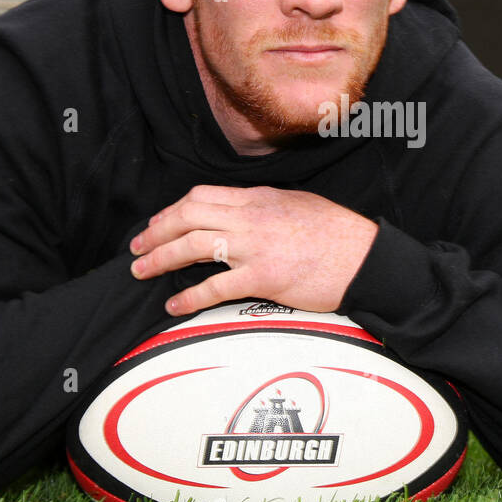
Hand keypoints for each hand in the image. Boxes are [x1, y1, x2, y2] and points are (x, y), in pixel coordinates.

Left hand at [129, 185, 378, 316]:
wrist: (364, 258)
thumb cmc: (337, 234)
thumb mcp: (296, 205)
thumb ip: (264, 208)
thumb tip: (240, 214)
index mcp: (259, 198)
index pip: (202, 196)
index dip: (172, 210)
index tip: (157, 224)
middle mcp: (252, 218)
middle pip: (188, 216)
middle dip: (155, 232)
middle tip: (137, 248)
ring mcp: (256, 247)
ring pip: (193, 245)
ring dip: (161, 259)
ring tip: (142, 272)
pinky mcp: (264, 278)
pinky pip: (216, 286)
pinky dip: (189, 296)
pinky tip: (174, 305)